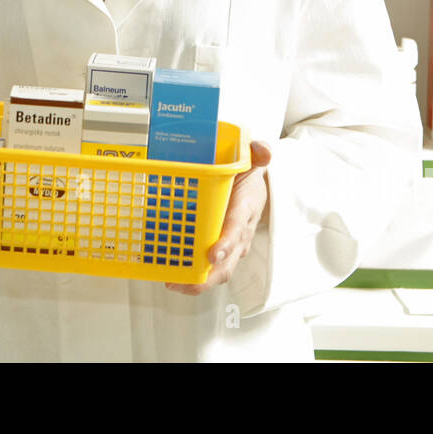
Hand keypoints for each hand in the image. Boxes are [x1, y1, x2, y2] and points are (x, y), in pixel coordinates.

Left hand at [165, 139, 270, 295]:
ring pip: (218, 271)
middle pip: (227, 263)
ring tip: (173, 282)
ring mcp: (230, 246)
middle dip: (206, 277)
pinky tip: (170, 272)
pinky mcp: (220, 250)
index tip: (212, 255)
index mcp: (245, 210)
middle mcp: (239, 234)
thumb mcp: (252, 161)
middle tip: (183, 282)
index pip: (236, 229)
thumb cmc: (247, 177)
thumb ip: (257, 153)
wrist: (254, 188)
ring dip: (196, 281)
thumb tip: (263, 151)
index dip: (225, 244)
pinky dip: (191, 273)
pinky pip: (208, 267)